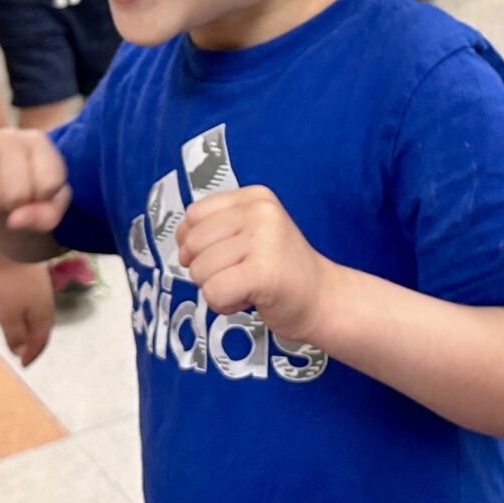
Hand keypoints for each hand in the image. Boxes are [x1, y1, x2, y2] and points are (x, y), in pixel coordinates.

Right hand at [0, 126, 67, 236]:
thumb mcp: (52, 204)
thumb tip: (14, 220)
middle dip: (15, 208)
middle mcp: (7, 137)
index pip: (47, 184)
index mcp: (37, 141)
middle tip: (13, 198)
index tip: (39, 192)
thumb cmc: (32, 191)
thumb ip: (46, 215)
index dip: (43, 200)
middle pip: (15, 196)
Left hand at [0, 254, 53, 364]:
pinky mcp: (38, 282)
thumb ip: (15, 335)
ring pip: (40, 318)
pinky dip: (30, 316)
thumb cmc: (11, 286)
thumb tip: (21, 351)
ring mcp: (44, 293)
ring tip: (22, 336)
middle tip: (24, 353)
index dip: (31, 355)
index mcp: (42, 319)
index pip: (39, 343)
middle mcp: (47, 307)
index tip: (23, 364)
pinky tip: (22, 312)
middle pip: (43, 331)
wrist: (16, 248)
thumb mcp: (8, 315)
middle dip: (35, 344)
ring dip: (33, 329)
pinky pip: (36, 307)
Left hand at [174, 186, 329, 345]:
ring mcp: (264, 240)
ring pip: (200, 271)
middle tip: (241, 274)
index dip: (195, 242)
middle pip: (192, 244)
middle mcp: (260, 212)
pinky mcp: (263, 272)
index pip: (194, 215)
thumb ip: (215, 228)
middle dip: (206, 269)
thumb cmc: (280, 270)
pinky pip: (213, 292)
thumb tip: (180, 244)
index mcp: (255, 197)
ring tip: (249, 286)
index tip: (223, 256)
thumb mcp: (251, 233)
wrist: (323, 299)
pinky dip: (225, 305)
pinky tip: (252, 299)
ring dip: (217, 289)